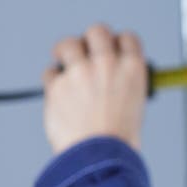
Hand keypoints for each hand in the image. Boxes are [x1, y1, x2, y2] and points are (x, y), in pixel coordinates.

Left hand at [43, 24, 147, 153]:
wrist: (101, 155)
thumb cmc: (120, 138)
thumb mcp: (137, 104)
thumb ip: (124, 83)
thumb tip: (114, 78)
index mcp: (133, 69)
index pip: (127, 38)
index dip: (119, 42)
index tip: (113, 47)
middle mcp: (107, 64)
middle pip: (97, 31)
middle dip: (91, 40)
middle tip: (86, 52)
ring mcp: (80, 72)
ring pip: (67, 44)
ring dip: (66, 52)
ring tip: (66, 64)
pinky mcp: (57, 85)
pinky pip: (50, 72)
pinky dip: (53, 81)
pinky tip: (60, 93)